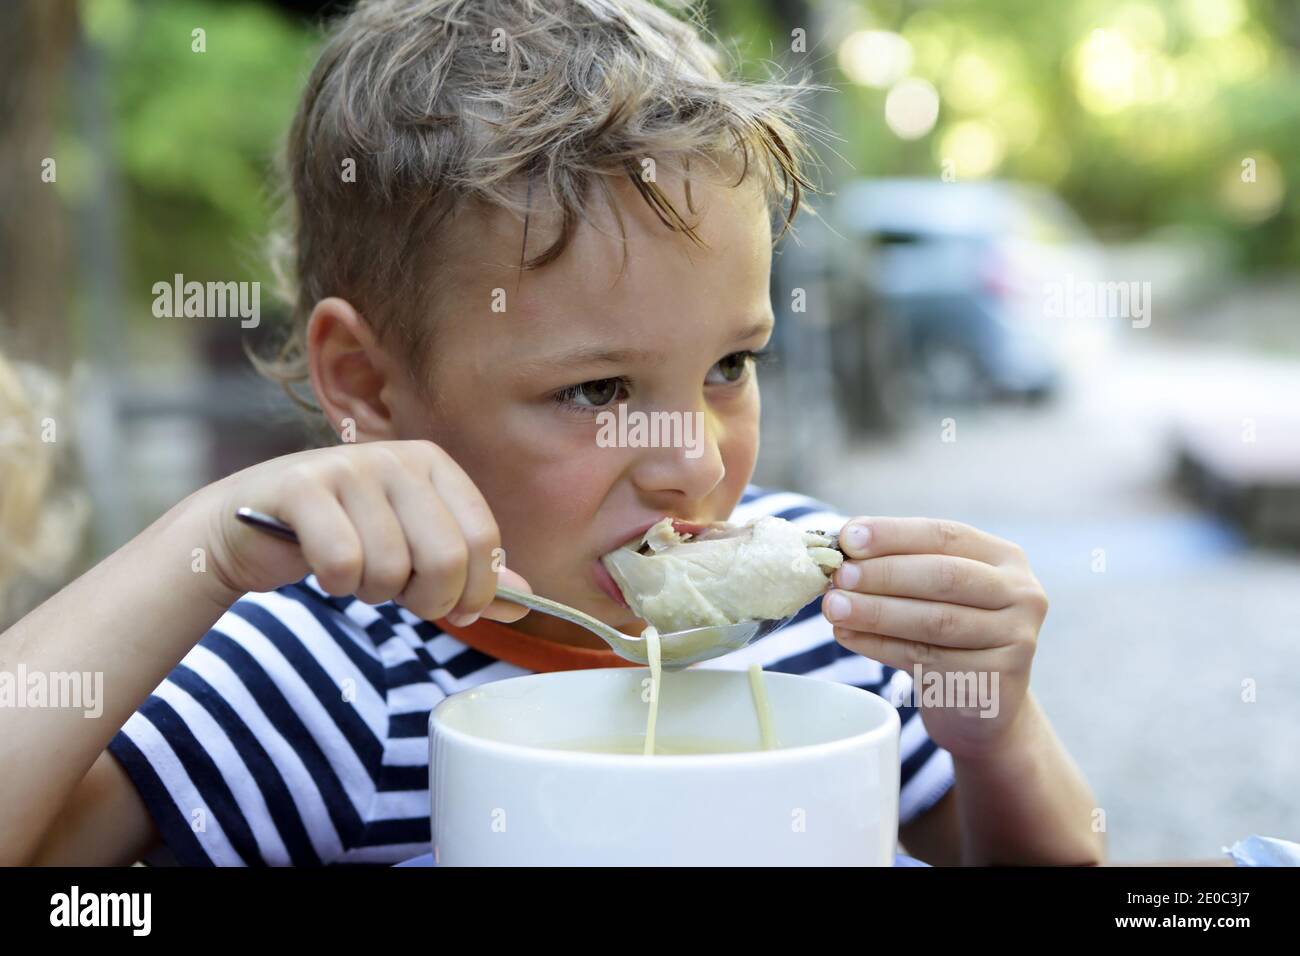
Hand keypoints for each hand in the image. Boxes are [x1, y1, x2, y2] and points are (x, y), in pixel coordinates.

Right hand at [194, 440, 530, 624]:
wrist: (247, 526)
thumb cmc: (344, 538)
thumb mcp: (415, 552)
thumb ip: (470, 575)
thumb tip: (525, 603)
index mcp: (434, 464)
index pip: (484, 539)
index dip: (476, 590)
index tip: (455, 609)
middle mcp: (396, 457)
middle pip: (447, 557)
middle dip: (428, 600)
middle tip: (401, 597)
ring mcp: (348, 467)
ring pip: (391, 567)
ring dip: (373, 591)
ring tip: (355, 573)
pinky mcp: (301, 486)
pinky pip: (342, 561)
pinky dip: (335, 583)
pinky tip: (323, 568)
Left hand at [821, 517, 1047, 758]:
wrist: (981, 708)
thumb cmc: (948, 636)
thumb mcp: (934, 594)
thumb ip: (900, 566)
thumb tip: (843, 545)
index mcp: (1004, 558)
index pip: (945, 535)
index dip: (894, 534)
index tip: (848, 538)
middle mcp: (1020, 593)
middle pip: (945, 576)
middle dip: (884, 574)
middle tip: (838, 576)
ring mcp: (1017, 638)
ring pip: (935, 621)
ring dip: (876, 612)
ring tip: (834, 608)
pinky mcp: (999, 679)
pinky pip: (928, 659)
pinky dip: (880, 646)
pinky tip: (848, 637)